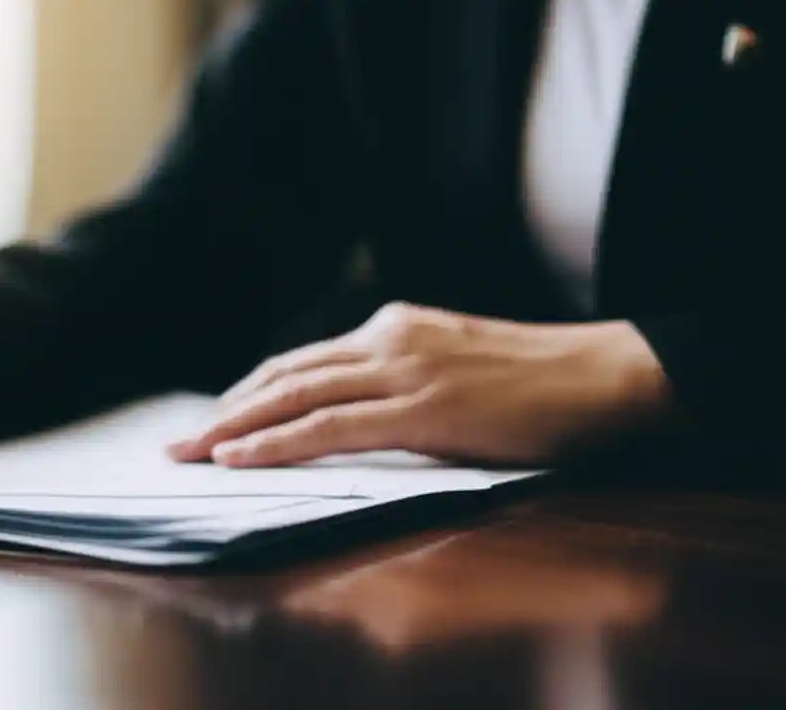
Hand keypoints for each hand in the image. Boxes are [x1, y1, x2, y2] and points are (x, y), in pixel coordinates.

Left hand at [168, 303, 670, 466]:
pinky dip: (277, 442)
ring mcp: (404, 368)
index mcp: (394, 327)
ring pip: (294, 397)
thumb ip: (401, 385)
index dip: (250, 393)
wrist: (607, 376)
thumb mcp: (455, 371)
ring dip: (233, 428)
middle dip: (225, 412)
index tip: (214, 420)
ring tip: (189, 454)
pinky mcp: (423, 406)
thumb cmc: (540, 384)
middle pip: (283, 375)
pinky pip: (331, 425)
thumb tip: (357, 418)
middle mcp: (388, 338)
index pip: (301, 362)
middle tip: (178, 443)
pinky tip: (239, 457)